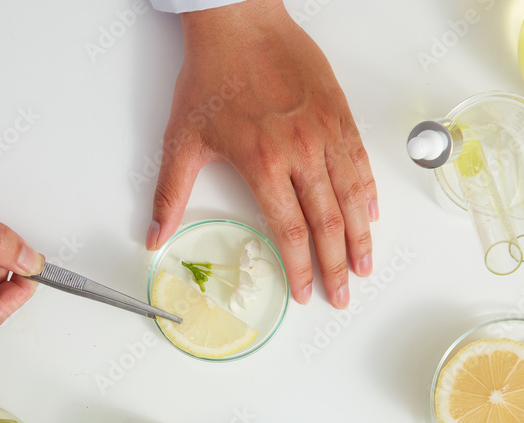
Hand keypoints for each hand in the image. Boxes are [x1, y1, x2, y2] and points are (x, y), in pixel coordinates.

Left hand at [147, 0, 377, 308]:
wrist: (238, 23)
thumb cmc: (211, 77)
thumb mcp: (181, 140)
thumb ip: (170, 195)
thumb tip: (154, 236)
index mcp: (263, 164)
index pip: (290, 232)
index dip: (301, 268)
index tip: (305, 291)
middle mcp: (300, 152)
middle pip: (326, 224)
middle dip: (335, 267)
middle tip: (342, 294)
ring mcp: (325, 133)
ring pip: (351, 197)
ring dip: (360, 238)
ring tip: (364, 266)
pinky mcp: (339, 114)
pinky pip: (360, 161)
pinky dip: (367, 192)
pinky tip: (369, 214)